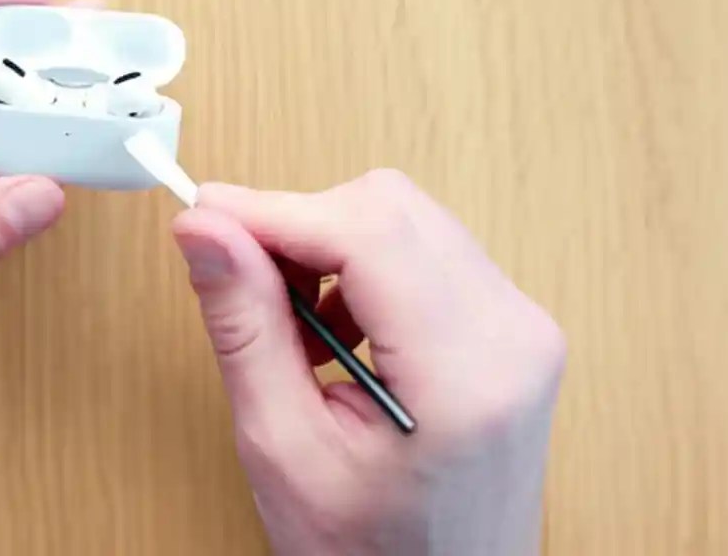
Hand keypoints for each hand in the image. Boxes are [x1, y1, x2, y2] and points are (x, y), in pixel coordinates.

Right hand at [172, 171, 565, 555]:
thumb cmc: (371, 554)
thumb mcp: (283, 447)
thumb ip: (245, 326)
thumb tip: (205, 231)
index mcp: (465, 376)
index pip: (368, 232)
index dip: (274, 210)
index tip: (206, 217)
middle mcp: (512, 336)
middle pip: (390, 207)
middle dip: (301, 227)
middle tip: (245, 280)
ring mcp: (522, 327)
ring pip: (407, 218)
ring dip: (331, 247)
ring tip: (294, 326)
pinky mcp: (510, 327)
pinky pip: (428, 250)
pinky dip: (364, 268)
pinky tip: (335, 330)